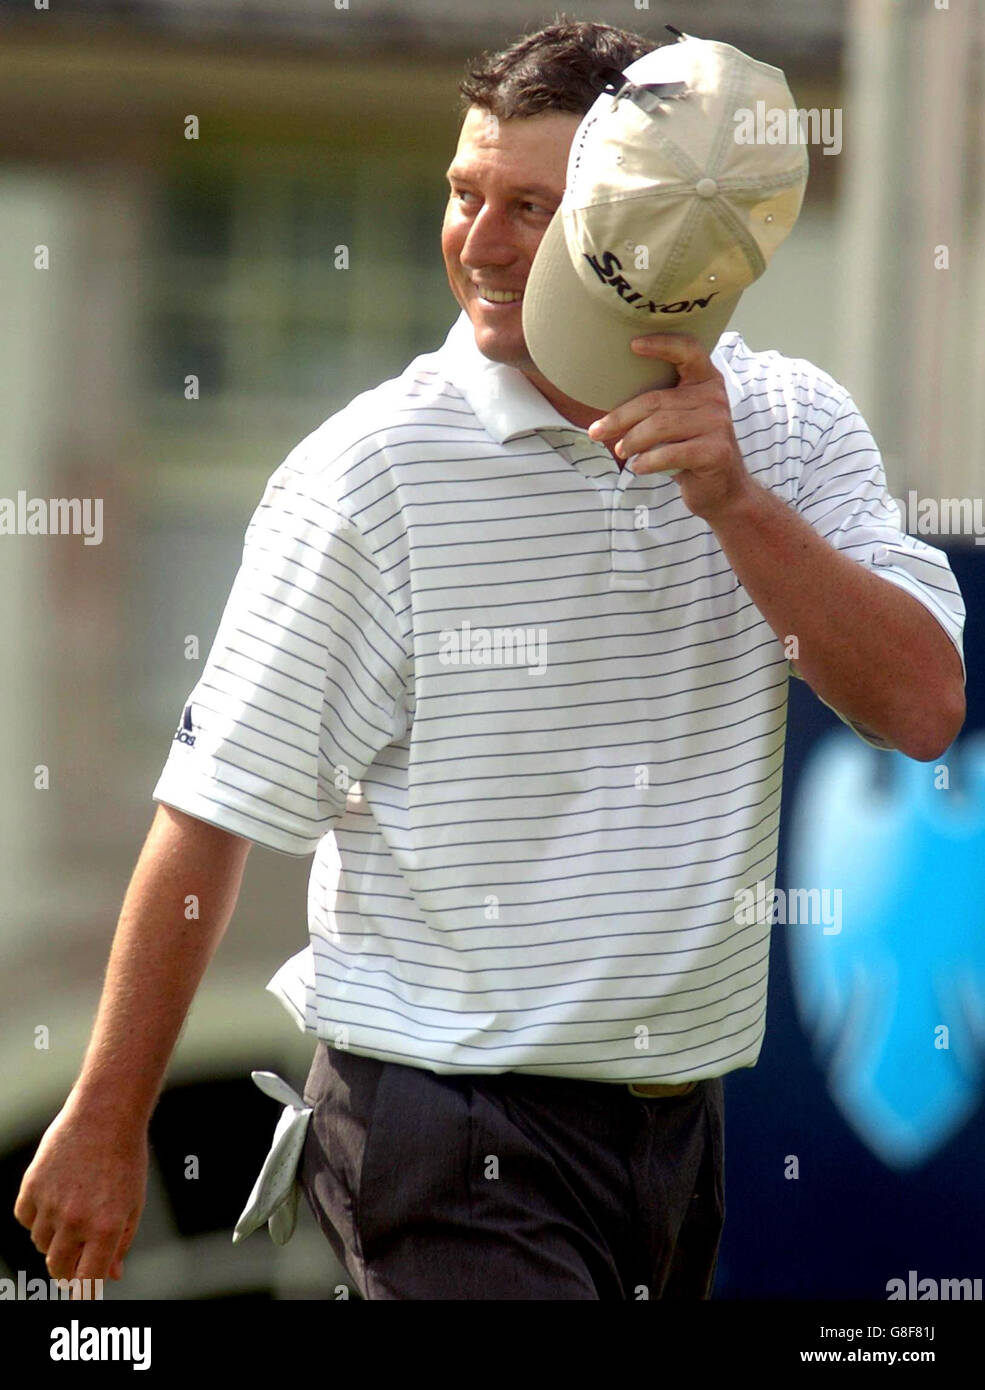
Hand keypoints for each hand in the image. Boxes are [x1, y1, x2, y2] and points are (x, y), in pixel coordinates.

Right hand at [13, 1094, 148, 1291]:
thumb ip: (121, 1242)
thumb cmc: (125, 1159)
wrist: (105, 1114)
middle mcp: (76, 1221)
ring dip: (53, 1236)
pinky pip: (25, 1218)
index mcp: (106, 1228)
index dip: (83, 1293)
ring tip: (72, 1207)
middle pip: (58, 1268)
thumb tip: (111, 1276)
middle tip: (75, 1257)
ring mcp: (51, 1204)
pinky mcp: (31, 1187)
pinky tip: (54, 1193)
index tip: (82, 1296)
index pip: (87, 1280)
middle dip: (67, 1269)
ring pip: (40, 1243)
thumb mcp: (133, 1203)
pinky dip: (36, 1214)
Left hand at [587, 332, 752, 521]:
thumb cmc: (691, 449)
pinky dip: (648, 462)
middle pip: (656, 400)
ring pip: (660, 426)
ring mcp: (718, 424)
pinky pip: (670, 453)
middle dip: (621, 417)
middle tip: (597, 431)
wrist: (724, 488)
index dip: (662, 344)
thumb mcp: (679, 420)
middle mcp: (715, 397)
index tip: (633, 345)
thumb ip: (658, 405)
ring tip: (620, 451)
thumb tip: (607, 410)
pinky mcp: (715, 452)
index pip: (688, 351)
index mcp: (706, 381)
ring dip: (632, 441)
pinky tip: (638, 467)